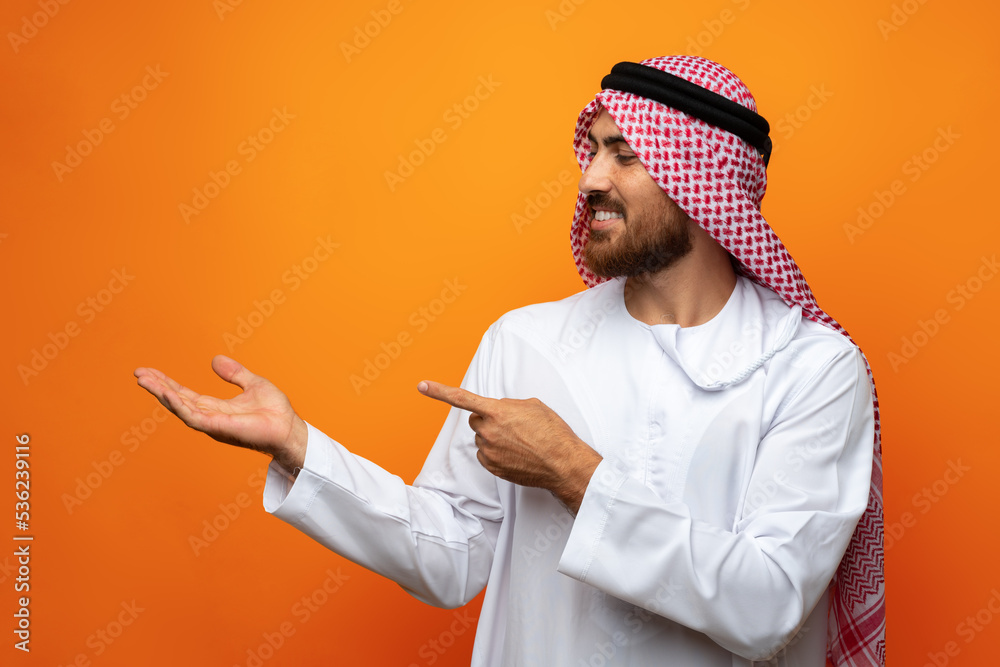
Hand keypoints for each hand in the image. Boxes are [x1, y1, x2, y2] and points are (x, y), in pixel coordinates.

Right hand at [133, 355, 307, 472]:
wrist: (289, 428)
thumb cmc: (275, 412)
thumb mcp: (252, 384)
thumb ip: (234, 373)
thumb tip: (215, 359)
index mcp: (216, 407)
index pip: (185, 394)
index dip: (167, 383)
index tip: (149, 372)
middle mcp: (210, 417)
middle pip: (177, 401)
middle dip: (157, 388)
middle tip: (138, 374)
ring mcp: (212, 424)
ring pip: (180, 408)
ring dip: (161, 394)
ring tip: (145, 380)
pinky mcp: (219, 428)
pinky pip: (193, 417)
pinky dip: (178, 405)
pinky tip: (166, 393)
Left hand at [418, 381, 601, 512]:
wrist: (563, 463)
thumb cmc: (552, 433)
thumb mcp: (532, 406)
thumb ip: (509, 405)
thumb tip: (500, 410)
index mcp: (496, 412)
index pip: (461, 398)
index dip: (439, 391)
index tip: (422, 386)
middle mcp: (488, 432)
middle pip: (475, 421)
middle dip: (487, 419)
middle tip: (510, 424)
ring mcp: (489, 452)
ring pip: (482, 439)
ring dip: (494, 437)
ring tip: (520, 441)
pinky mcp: (493, 468)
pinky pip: (486, 455)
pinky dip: (497, 453)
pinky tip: (516, 453)